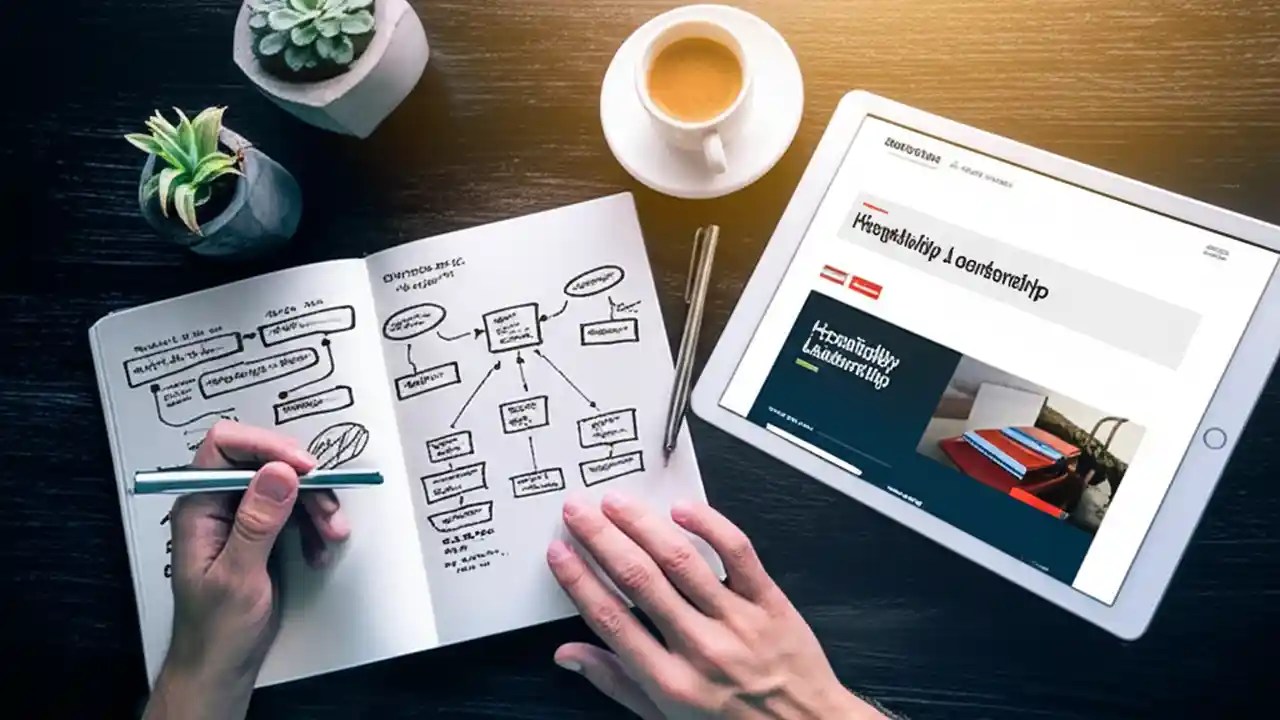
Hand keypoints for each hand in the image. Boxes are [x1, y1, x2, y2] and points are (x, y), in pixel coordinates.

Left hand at [144, 421, 351, 719]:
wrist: (221, 665)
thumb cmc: (216, 629)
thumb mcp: (239, 576)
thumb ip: (257, 522)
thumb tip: (278, 472)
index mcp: (198, 506)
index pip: (225, 447)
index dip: (266, 447)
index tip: (304, 467)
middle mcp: (217, 503)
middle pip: (265, 464)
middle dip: (303, 484)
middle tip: (328, 510)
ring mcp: (240, 516)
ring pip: (286, 486)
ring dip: (315, 507)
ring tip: (331, 536)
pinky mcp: (261, 530)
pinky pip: (294, 510)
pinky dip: (313, 525)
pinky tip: (318, 550)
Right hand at [547, 494, 882, 719]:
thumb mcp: (666, 719)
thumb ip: (616, 682)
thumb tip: (569, 655)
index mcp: (670, 681)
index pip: (611, 620)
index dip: (579, 581)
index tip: (559, 552)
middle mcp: (700, 648)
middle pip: (639, 580)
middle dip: (601, 540)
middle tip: (578, 512)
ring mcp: (737, 621)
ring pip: (681, 560)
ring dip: (643, 525)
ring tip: (616, 502)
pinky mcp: (769, 602)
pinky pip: (738, 553)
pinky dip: (709, 525)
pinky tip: (682, 508)